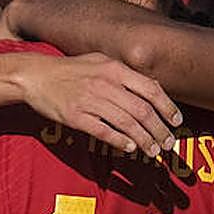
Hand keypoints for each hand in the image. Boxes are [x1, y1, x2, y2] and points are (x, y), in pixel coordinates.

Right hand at [16, 52, 181, 157]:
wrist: (36, 75)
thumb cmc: (71, 69)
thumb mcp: (100, 61)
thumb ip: (125, 73)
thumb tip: (153, 85)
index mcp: (114, 68)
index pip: (150, 88)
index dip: (167, 107)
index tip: (177, 121)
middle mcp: (104, 83)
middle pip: (141, 110)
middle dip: (159, 129)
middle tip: (168, 143)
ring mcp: (89, 100)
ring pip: (126, 123)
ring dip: (143, 139)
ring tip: (153, 151)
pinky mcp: (74, 116)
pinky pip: (102, 131)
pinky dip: (118, 140)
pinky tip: (129, 148)